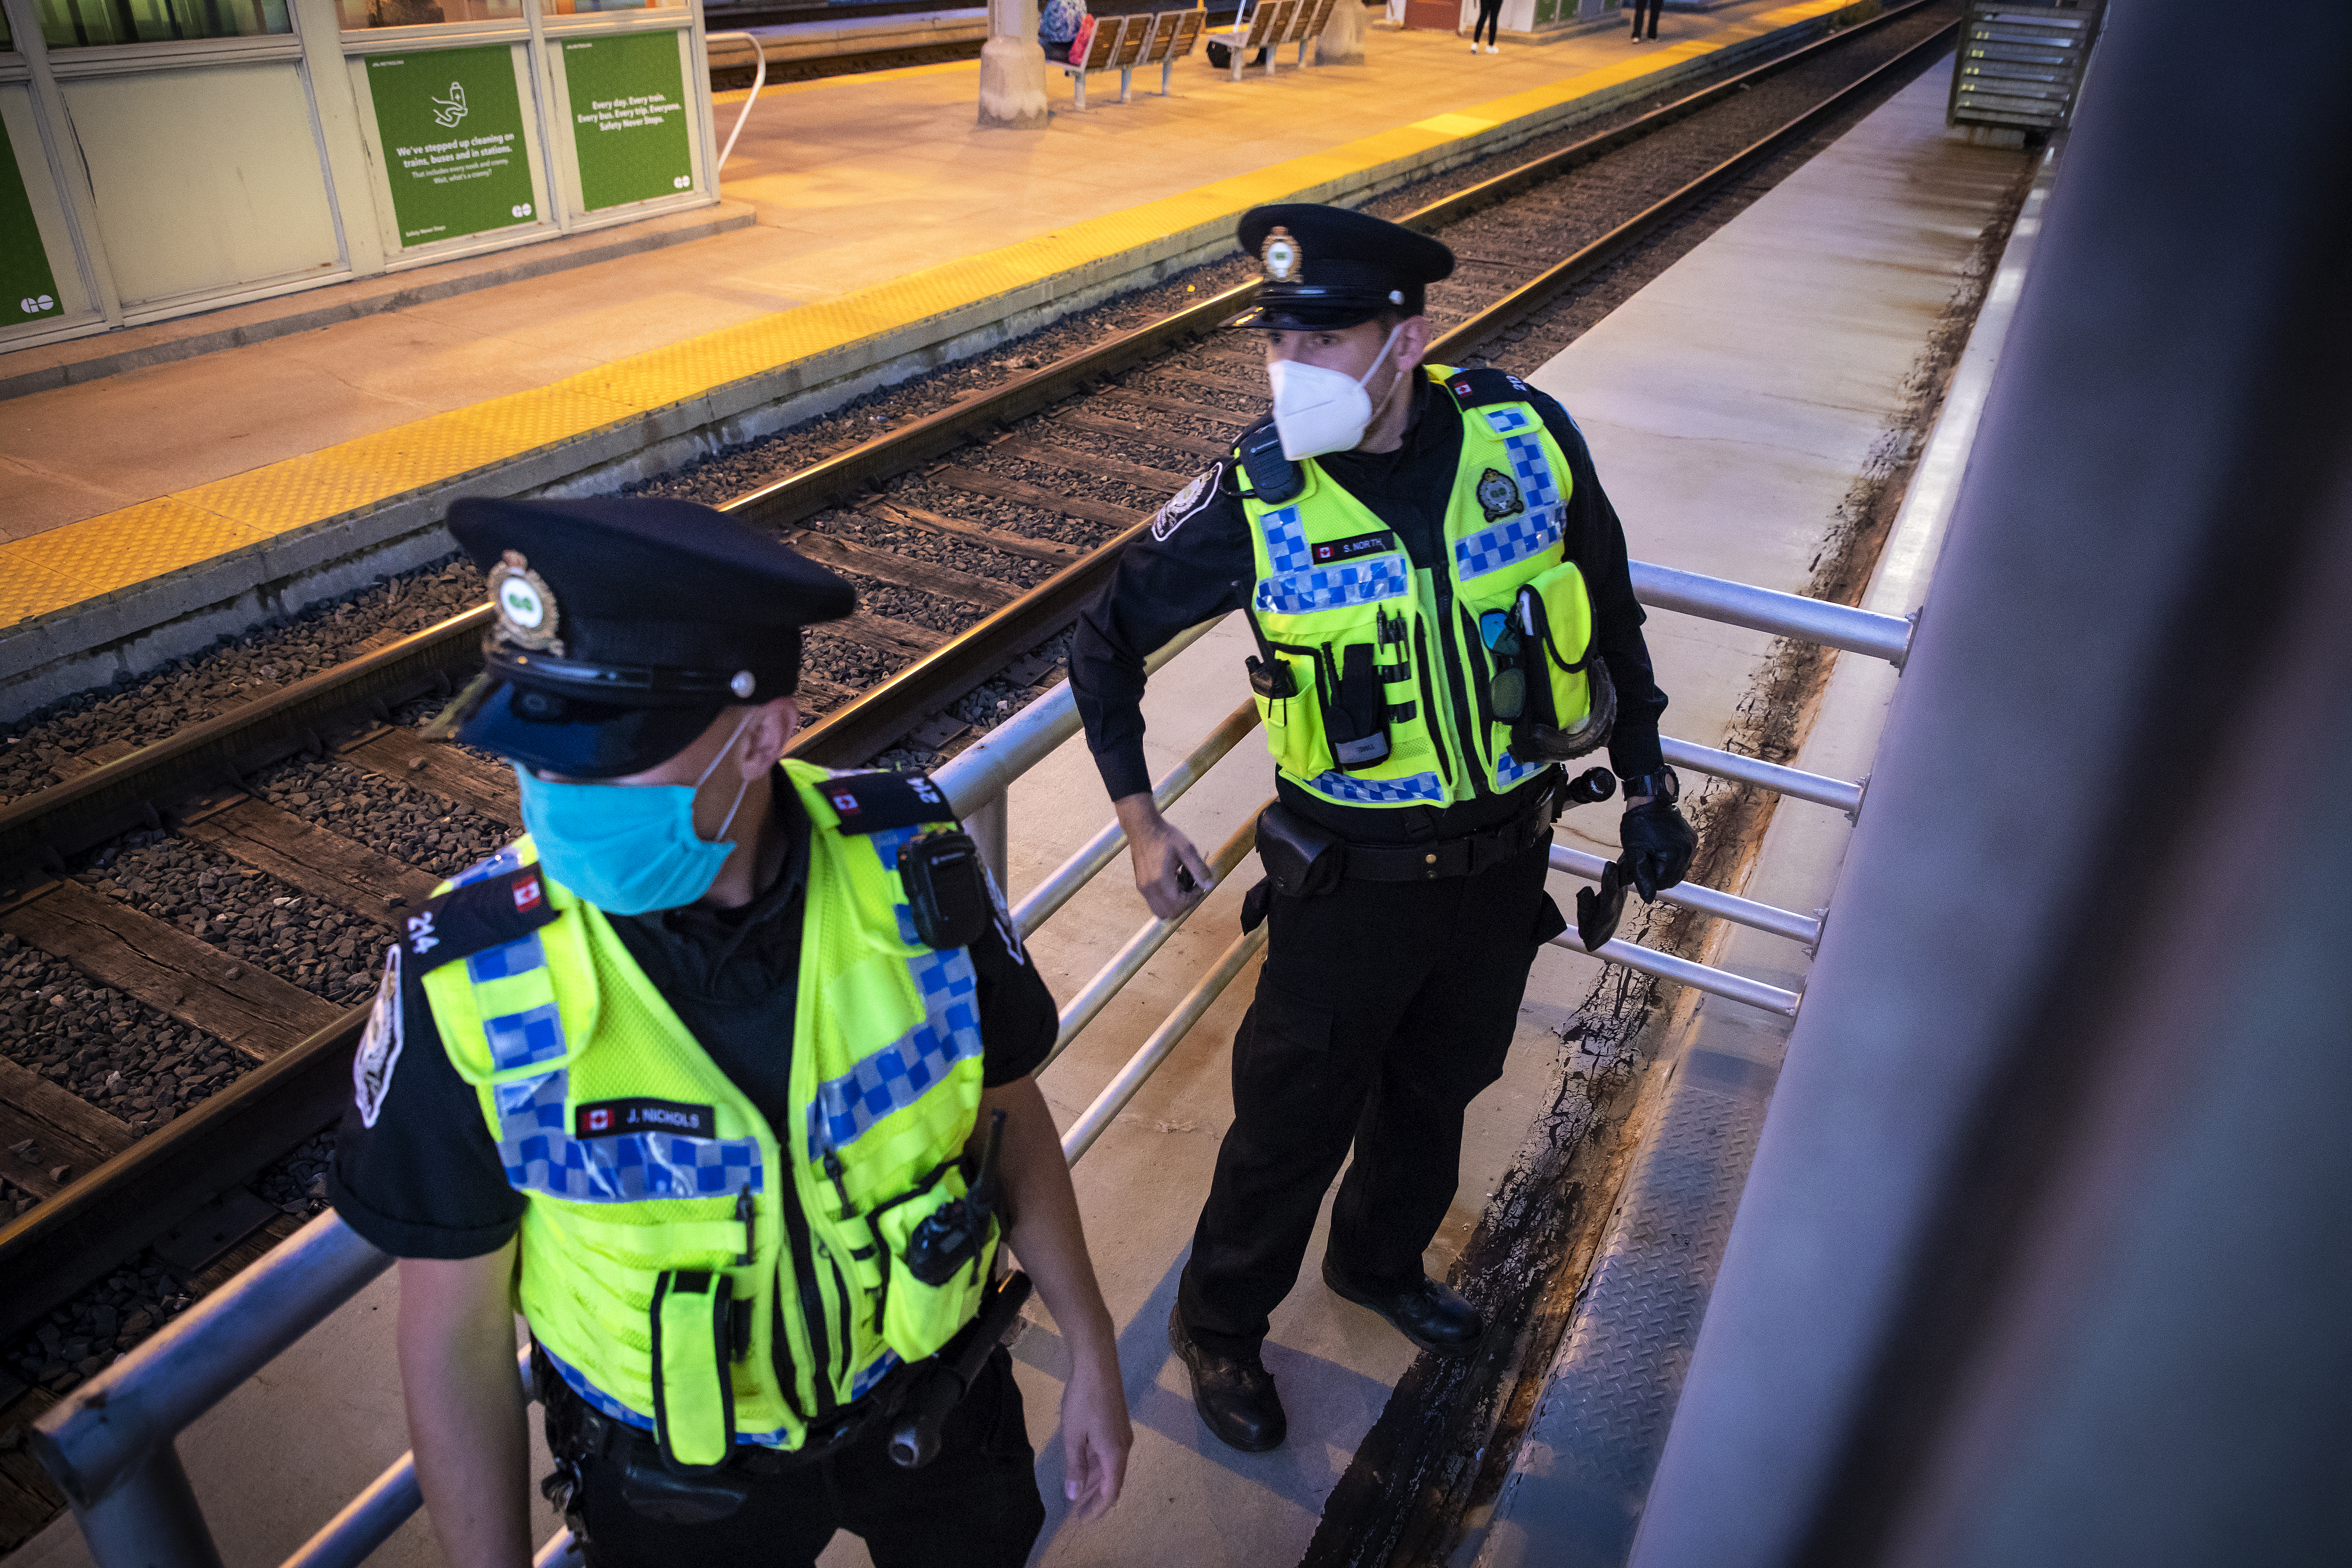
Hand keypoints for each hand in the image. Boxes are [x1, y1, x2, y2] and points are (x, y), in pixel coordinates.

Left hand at [1059, 1343, 1131, 1519]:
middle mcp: (1123, 1446)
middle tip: (1079, 1512)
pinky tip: (1084, 1463)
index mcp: (1115, 1454)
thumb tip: (1074, 1495)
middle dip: (1096, 1498)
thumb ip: (1074, 1467)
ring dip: (1096, 1480)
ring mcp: (1122, 1433)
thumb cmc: (1083, 1401)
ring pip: (1111, 1466)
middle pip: (1113, 1481)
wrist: (1097, 1365)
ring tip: (1079, 1491)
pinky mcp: (1117, 1422)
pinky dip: (1097, 1464)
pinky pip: (1109, 1452)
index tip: (1082, 1521)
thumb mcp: (1073, 1437)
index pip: (1111, 1492)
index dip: (1097, 1509)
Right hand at [1114, 794, 1212, 919]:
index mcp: (1159, 881)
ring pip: (1160, 909)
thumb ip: (1198, 869)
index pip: (1178, 906)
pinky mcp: (1141, 884)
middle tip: (1190, 886)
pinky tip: (1173, 877)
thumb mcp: (1186, 849)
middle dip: (1183, 904)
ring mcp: (1143, 888)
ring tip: (1181, 880)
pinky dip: (1167, 896)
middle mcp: (1148, 888)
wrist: (1143, 826)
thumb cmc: (1164, 836)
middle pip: (1168, 913)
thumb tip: (1209, 885)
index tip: (1198, 884)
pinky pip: (1155, 901)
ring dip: (1174, 901)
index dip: (1192, 899)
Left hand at [1620, 800, 1695, 900]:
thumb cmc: (1639, 824)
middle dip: (1657, 873)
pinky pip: (1683, 858)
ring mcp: (1692, 845)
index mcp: (1674, 856)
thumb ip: (1642, 877)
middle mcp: (1688, 852)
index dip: (1648, 879)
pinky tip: (1661, 847)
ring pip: (1678, 869)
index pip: (1662, 884)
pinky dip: (1672, 857)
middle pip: (1672, 878)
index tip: (1640, 866)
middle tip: (1645, 859)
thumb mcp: (1634, 852)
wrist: (1649, 800)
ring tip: (1652, 852)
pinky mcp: (1692, 839)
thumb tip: (1648, 898)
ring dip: (1665, 866)